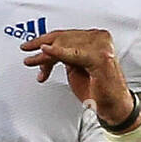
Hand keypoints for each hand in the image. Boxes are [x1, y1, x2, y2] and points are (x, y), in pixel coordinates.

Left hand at [20, 29, 137, 128]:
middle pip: (63, 37)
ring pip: (65, 44)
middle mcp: (99, 39)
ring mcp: (101, 47)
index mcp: (95, 38)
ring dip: (46, 54)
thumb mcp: (75, 68)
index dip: (45, 39)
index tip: (30, 45)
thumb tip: (46, 49)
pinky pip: (73, 53)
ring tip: (32, 60)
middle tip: (27, 50)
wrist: (114, 106)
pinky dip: (58, 52)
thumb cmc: (98, 90)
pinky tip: (46, 51)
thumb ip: (64, 55)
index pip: (65, 34)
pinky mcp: (100, 58)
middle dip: (42, 45)